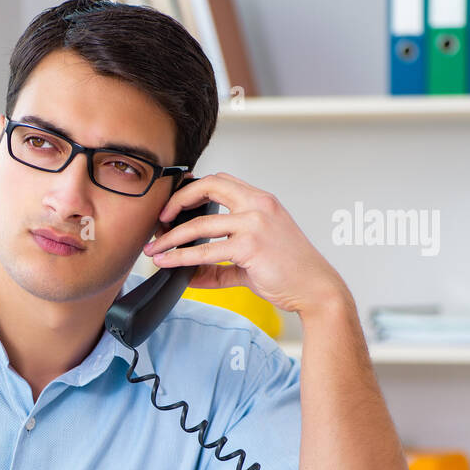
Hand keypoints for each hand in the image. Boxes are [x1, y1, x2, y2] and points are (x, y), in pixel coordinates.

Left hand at [143, 172, 350, 315]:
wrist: (316, 289)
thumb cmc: (291, 271)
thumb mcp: (250, 261)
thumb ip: (220, 265)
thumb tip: (190, 275)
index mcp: (261, 201)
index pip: (220, 181)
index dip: (192, 189)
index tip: (174, 206)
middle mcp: (259, 205)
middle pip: (208, 187)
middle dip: (176, 201)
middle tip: (159, 220)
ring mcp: (255, 224)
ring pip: (199, 225)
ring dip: (170, 238)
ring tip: (154, 249)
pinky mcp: (250, 246)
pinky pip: (205, 251)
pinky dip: (181, 258)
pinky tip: (168, 262)